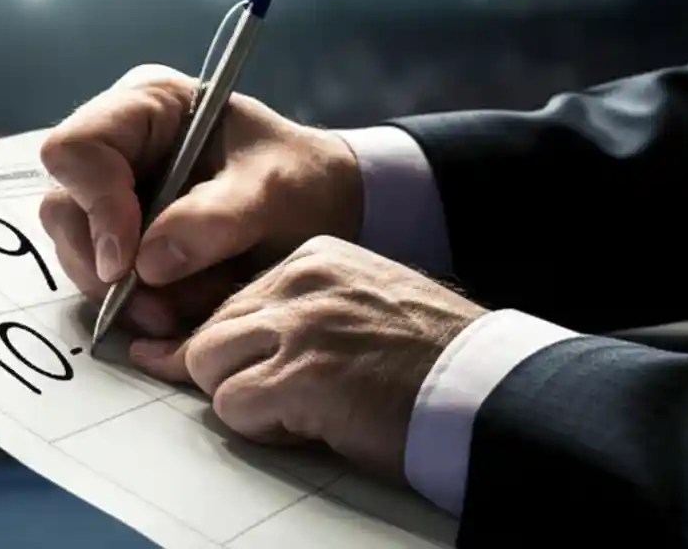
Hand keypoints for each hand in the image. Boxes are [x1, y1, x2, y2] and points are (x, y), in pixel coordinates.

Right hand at [38, 64, 362, 338]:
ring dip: (121, 293)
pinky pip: (101, 275)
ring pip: (77, 249)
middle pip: (64, 206)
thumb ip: (214, 220)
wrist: (323, 209)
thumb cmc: (301, 180)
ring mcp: (113, 192)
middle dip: (103, 264)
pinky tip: (175, 313)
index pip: (76, 149)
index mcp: (146, 105)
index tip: (128, 261)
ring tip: (176, 313)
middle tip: (154, 306)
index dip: (94, 206)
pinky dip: (134, 303)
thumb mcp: (272, 192)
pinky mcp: (121, 235)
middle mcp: (117, 145)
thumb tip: (147, 264)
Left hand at [130, 235, 485, 481]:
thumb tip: (201, 346)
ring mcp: (300, 326)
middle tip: (283, 397)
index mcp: (315, 258)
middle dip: (233, 373)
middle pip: (211, 331)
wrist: (486, 388)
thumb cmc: (427, 360)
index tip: (256, 369)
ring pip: (207, 364)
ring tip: (299, 408)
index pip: (234, 300)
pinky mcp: (301, 375)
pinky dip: (262, 428)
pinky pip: (232, 406)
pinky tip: (311, 425)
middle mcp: (301, 282)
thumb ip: (291, 313)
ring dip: (244, 398)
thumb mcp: (356, 306)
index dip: (239, 347)